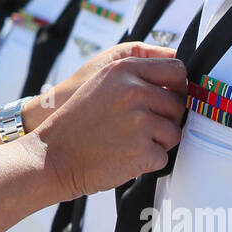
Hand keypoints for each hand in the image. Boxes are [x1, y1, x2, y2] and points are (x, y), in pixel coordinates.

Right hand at [31, 50, 187, 198]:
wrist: (53, 156)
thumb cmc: (78, 124)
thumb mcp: (101, 84)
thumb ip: (136, 78)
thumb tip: (178, 83)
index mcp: (125, 69)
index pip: (177, 70)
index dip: (178, 87)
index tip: (170, 98)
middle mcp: (134, 91)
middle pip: (178, 104)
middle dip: (165, 119)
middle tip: (137, 129)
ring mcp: (140, 121)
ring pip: (174, 132)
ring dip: (157, 142)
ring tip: (127, 143)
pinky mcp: (143, 150)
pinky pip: (163, 157)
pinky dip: (147, 161)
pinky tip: (124, 157)